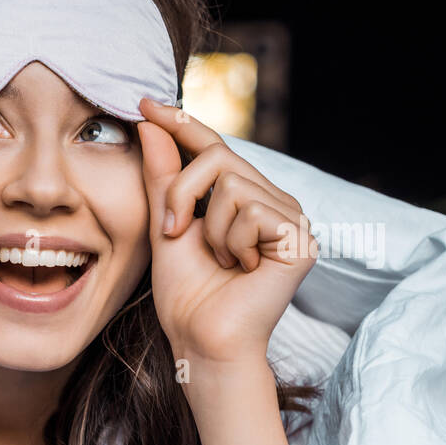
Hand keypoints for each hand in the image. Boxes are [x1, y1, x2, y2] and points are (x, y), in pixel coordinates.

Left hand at [136, 98, 318, 367]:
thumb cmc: (185, 296)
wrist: (202, 341)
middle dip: (182, 195)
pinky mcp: (301, 238)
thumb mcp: (165, 227)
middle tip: (173, 233)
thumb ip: (163, 178)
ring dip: (210, 228)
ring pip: (233, 185)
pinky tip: (243, 269)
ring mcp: (292, 218)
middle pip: (219, 158)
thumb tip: (151, 125)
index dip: (181, 124)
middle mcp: (273, 202)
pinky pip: (252, 211)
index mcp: (245, 199)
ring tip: (221, 261)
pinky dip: (233, 242)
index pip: (212, 148)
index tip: (144, 104)